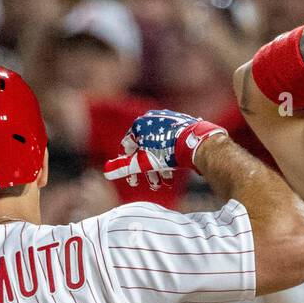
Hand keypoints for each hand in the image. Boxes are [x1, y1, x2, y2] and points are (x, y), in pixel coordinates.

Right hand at [103, 110, 227, 189]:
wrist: (197, 143)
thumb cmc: (167, 152)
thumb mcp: (143, 163)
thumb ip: (124, 167)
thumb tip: (106, 172)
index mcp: (139, 124)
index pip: (127, 147)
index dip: (128, 166)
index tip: (134, 180)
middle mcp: (152, 118)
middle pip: (145, 149)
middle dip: (148, 171)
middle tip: (153, 184)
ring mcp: (169, 120)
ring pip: (159, 148)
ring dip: (160, 167)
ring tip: (166, 181)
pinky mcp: (183, 124)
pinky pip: (172, 143)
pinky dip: (170, 157)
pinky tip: (175, 170)